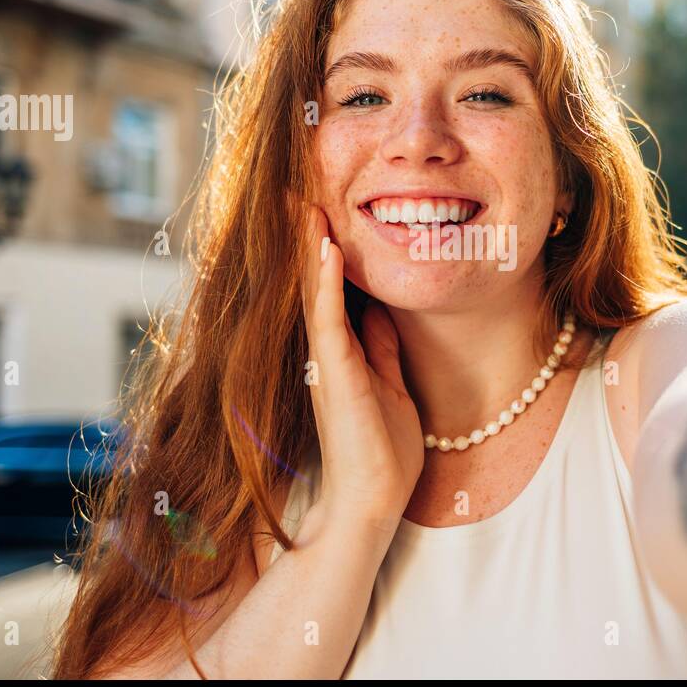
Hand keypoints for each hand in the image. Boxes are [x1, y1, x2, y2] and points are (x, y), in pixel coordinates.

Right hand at [300, 204, 424, 535]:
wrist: (373, 501)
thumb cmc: (382, 450)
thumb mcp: (389, 382)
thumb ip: (381, 345)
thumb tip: (381, 307)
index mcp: (340, 350)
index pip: (330, 286)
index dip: (324, 245)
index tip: (322, 203)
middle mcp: (325, 350)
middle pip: (312, 279)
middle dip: (306, 234)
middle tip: (297, 185)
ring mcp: (326, 360)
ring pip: (313, 289)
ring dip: (309, 243)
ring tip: (301, 198)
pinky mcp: (334, 374)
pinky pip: (329, 318)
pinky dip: (328, 280)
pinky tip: (327, 246)